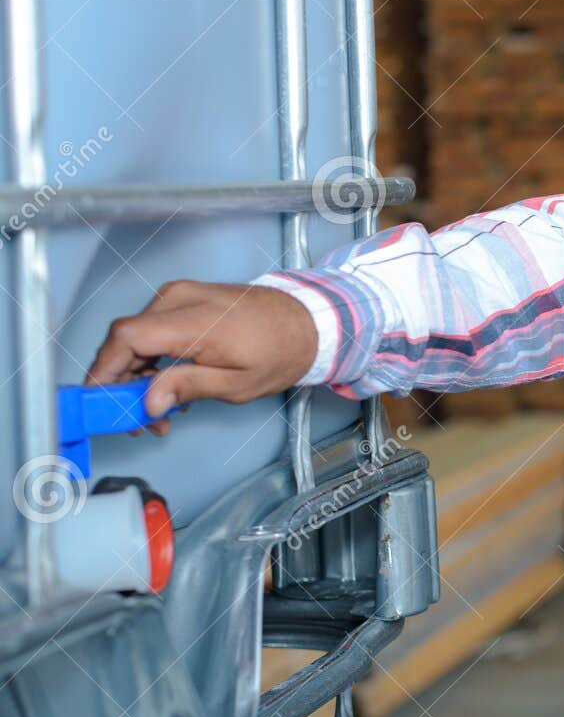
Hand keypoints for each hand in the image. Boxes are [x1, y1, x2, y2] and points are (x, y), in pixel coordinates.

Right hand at [85, 281, 318, 433]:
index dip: (105, 371)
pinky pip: (154, 329)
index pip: (126, 338)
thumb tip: (148, 401)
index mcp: (194, 320)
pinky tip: (170, 386)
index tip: (102, 402)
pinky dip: (154, 358)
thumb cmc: (281, 350)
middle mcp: (179, 300)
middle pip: (126, 340)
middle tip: (143, 420)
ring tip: (163, 412)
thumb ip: (188, 388)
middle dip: (125, 384)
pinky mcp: (185, 299)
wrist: (308, 321)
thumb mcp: (237, 384)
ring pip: (137, 337)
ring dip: (140, 375)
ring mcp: (181, 295)